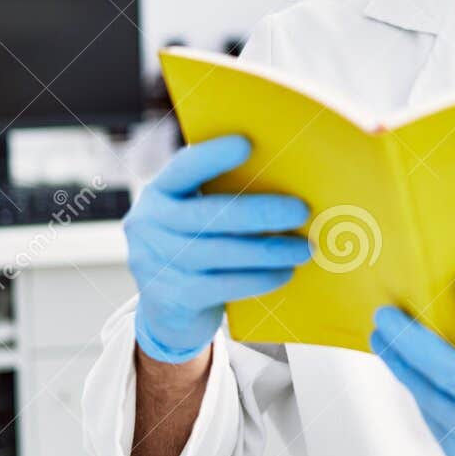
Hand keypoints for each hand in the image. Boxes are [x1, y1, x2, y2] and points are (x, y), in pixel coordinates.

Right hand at [126, 134, 310, 363]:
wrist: (162, 311)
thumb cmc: (194, 247)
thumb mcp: (194, 218)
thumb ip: (221, 198)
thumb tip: (287, 180)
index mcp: (159, 193)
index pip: (183, 169)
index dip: (212, 157)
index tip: (246, 144)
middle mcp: (150, 224)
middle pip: (208, 215)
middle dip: (259, 212)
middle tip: (301, 210)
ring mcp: (157, 263)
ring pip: (220, 253)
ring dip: (268, 251)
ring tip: (304, 249)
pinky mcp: (173, 298)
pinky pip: (222, 286)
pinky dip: (258, 279)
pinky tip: (284, 274)